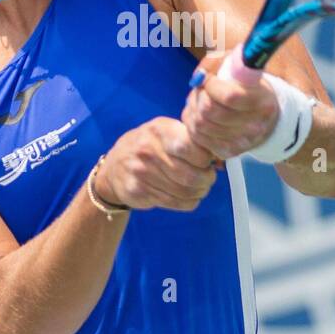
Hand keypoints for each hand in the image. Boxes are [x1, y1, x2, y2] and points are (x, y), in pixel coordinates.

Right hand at [96, 117, 218, 211]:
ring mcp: (142, 173)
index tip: (208, 159)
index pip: (193, 147)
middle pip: (192, 175)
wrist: (114, 167)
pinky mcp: (140, 192)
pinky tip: (188, 195)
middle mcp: (149, 151)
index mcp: (159, 131)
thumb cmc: (148, 145)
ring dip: (200, 192)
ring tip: (200, 186)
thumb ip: (190, 139)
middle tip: (208, 177)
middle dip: (207, 179)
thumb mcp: (164, 131)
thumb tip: (221, 156)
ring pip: (186, 192)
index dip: (207, 157)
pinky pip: (176, 203)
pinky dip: (189, 201)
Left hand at [180, 48, 279, 160]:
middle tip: (202, 89)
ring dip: (192, 109)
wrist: (266, 119)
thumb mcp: (242, 67)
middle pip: (210, 111)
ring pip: (200, 125)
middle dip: (199, 96)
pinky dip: (192, 123)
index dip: (211, 84)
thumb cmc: (249, 88)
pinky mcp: (228, 152)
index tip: (209, 78)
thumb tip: (198, 76)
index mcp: (262, 102)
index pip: (229, 96)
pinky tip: (199, 114)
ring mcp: (242, 142)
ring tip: (198, 100)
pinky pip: (198, 137)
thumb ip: (219, 62)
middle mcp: (255, 126)